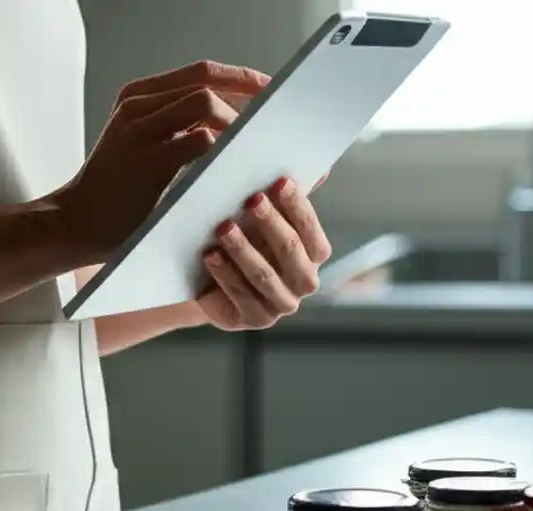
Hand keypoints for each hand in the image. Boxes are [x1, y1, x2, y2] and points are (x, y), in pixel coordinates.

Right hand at [49, 60, 270, 262]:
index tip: (271, 91)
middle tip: (277, 118)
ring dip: (238, 124)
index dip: (241, 78)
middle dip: (248, 96)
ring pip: (205, 105)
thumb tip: (241, 128)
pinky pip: (200, 142)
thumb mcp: (148, 150)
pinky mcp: (146, 160)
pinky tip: (241, 166)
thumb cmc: (121, 195)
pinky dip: (226, 149)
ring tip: (258, 147)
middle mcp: (137, 105)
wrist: (78, 225)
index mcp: (139, 98)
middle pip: (206, 82)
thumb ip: (183, 132)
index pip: (200, 72)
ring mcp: (138, 130)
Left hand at [197, 176, 331, 330]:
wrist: (213, 280)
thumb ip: (286, 197)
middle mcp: (304, 281)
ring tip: (223, 228)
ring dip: (243, 250)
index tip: (279, 181)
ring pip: (265, 275)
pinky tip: (210, 255)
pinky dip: (225, 274)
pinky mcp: (257, 319)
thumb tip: (321, 169)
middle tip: (251, 200)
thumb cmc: (244, 238)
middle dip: (271, 223)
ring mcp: (282, 304)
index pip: (311, 229)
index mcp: (314, 254)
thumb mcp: (262, 217)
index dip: (297, 205)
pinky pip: (242, 295)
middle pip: (291, 251)